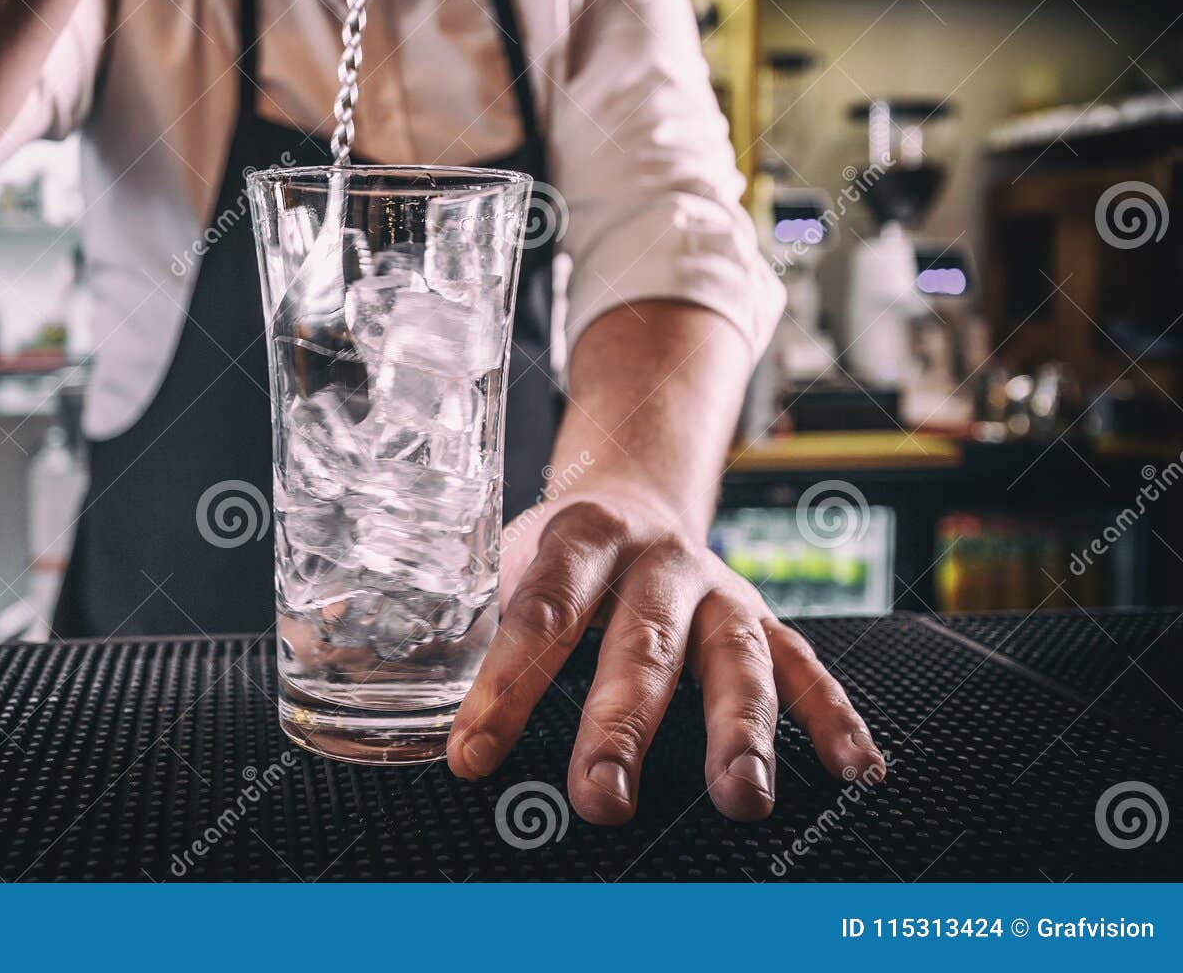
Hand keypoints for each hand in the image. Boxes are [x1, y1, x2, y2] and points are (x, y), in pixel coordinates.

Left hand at [447, 473, 886, 824]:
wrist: (632, 490)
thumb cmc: (559, 553)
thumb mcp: (506, 563)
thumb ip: (484, 633)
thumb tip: (434, 730)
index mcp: (582, 537)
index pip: (542, 613)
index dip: (505, 685)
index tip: (473, 755)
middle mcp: (658, 560)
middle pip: (642, 644)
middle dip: (622, 726)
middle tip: (601, 799)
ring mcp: (720, 589)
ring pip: (736, 658)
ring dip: (740, 730)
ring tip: (740, 798)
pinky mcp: (765, 618)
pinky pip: (808, 667)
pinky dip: (835, 718)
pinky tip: (856, 771)